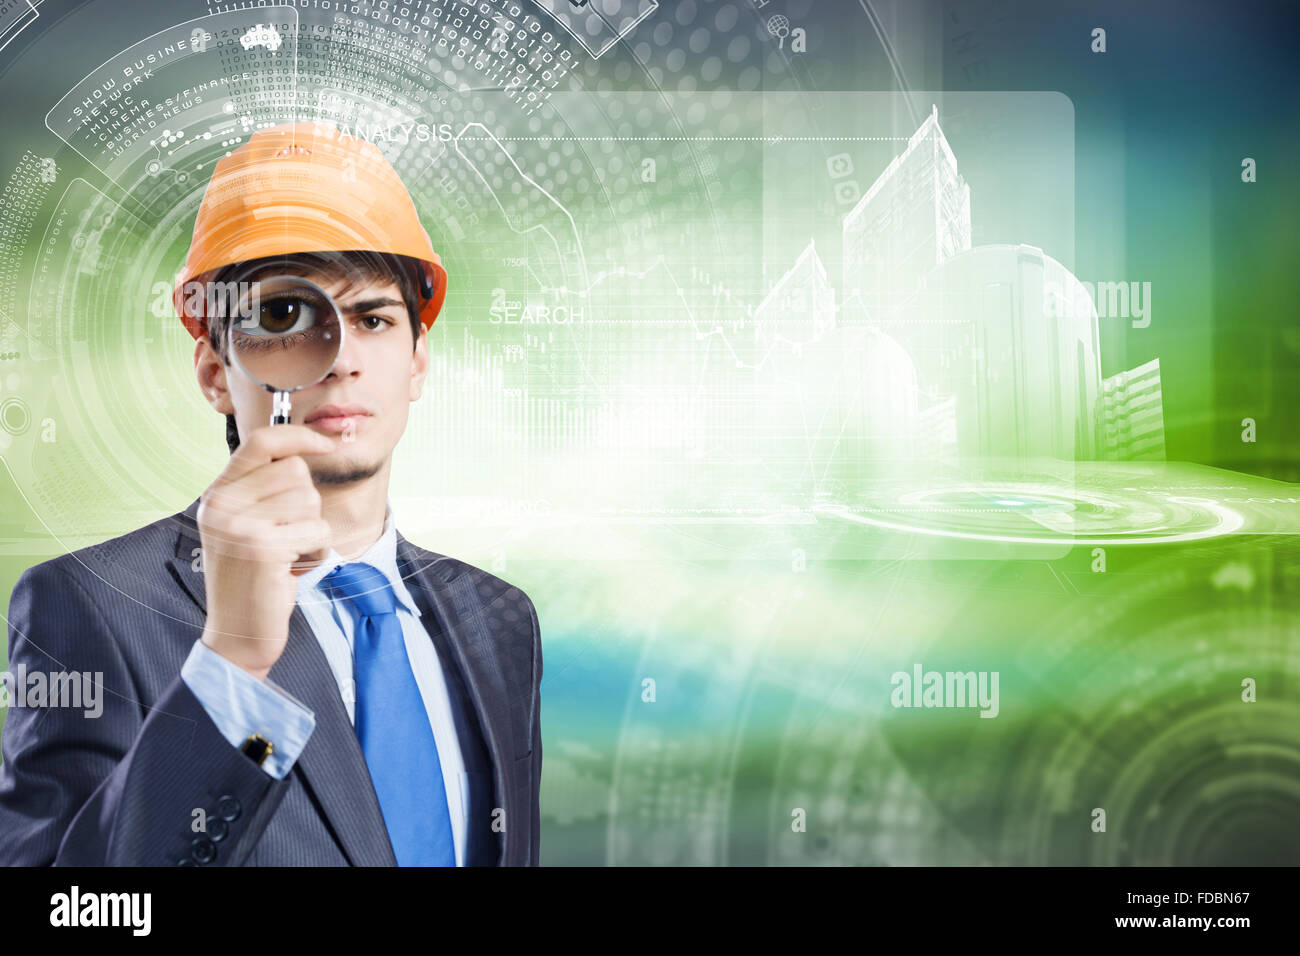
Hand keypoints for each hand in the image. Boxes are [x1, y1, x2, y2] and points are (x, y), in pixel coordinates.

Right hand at [196, 424, 334, 679]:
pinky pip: (318, 529)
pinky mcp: (262, 547)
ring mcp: (239, 524)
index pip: (261, 441)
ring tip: (289, 553)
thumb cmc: (252, 579)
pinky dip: (317, 550)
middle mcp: (222, 504)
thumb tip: (304, 449)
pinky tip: (294, 568)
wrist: (237, 635)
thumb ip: (263, 490)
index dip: (299, 436)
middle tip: (289, 535)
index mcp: (218, 494)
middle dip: (307, 503)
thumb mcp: (245, 526)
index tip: (327, 444)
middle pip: (295, 470)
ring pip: (310, 499)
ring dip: (313, 529)